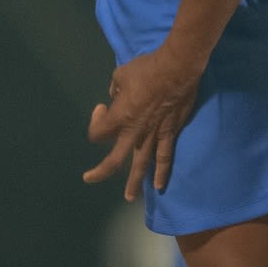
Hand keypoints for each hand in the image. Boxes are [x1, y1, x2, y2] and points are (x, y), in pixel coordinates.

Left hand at [84, 48, 202, 202]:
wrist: (177, 69)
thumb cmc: (147, 69)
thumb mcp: (121, 74)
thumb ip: (115, 88)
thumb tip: (116, 94)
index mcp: (119, 116)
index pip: (98, 132)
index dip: (95, 121)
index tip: (102, 107)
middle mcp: (134, 131)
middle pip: (113, 160)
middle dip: (101, 172)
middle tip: (90, 178)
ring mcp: (152, 135)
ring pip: (141, 165)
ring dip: (134, 183)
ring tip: (129, 196)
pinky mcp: (169, 134)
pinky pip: (164, 157)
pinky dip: (161, 172)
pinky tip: (158, 185)